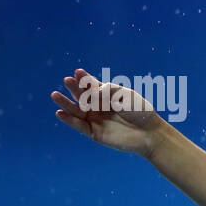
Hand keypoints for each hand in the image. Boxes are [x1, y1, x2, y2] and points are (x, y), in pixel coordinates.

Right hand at [50, 68, 165, 157]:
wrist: (150, 133)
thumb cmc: (140, 112)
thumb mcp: (125, 94)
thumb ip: (108, 90)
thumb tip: (92, 92)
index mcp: (107, 96)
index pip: (92, 86)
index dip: (84, 79)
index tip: (77, 71)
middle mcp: (99, 107)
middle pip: (82, 97)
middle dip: (74, 88)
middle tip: (66, 80)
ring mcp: (96, 120)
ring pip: (76, 111)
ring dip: (65, 104)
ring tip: (55, 95)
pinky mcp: (95, 133)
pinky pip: (79, 126)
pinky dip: (69, 120)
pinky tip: (60, 113)